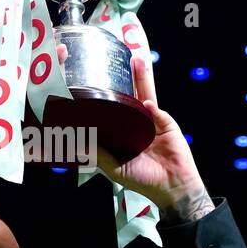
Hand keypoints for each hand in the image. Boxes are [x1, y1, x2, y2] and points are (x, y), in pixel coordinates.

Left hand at [91, 55, 209, 220]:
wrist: (172, 188)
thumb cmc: (142, 179)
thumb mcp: (113, 168)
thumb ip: (97, 154)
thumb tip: (75, 141)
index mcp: (121, 131)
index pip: (109, 108)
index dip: (101, 94)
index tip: (89, 80)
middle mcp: (135, 122)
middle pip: (127, 95)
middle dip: (122, 78)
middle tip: (112, 59)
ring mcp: (151, 120)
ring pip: (145, 95)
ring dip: (141, 78)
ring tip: (136, 60)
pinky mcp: (166, 123)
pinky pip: (158, 112)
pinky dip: (151, 108)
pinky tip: (145, 103)